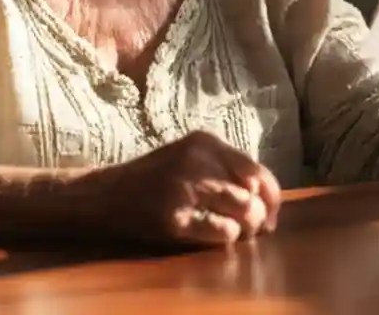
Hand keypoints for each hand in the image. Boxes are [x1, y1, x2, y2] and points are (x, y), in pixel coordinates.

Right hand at [100, 130, 281, 245]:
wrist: (106, 194)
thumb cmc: (155, 178)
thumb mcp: (190, 157)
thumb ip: (226, 168)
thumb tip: (268, 200)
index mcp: (205, 142)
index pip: (257, 170)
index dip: (272, 196)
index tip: (271, 212)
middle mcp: (197, 160)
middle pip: (253, 193)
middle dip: (261, 216)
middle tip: (256, 228)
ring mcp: (184, 188)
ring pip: (244, 211)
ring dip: (247, 228)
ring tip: (238, 232)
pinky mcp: (174, 218)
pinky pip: (221, 232)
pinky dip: (227, 237)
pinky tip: (216, 235)